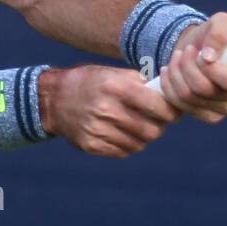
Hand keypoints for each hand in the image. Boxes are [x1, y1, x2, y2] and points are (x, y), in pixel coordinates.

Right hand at [40, 66, 180, 158]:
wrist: (54, 99)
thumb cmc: (90, 82)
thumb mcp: (113, 73)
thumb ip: (140, 84)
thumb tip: (170, 97)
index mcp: (115, 87)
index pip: (157, 106)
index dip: (170, 112)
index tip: (172, 112)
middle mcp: (106, 109)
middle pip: (151, 131)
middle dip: (158, 127)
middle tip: (156, 121)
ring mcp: (98, 130)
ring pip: (139, 144)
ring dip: (143, 137)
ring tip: (137, 126)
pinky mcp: (91, 145)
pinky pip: (123, 152)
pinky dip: (128, 145)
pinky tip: (122, 133)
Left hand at [158, 12, 226, 123]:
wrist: (198, 50)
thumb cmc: (213, 36)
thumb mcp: (219, 22)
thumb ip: (219, 31)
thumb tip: (209, 55)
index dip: (208, 68)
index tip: (198, 52)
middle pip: (205, 90)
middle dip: (187, 67)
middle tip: (183, 51)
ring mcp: (226, 109)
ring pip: (190, 97)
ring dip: (176, 74)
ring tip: (176, 57)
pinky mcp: (208, 116)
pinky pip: (181, 107)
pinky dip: (169, 87)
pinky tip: (169, 72)